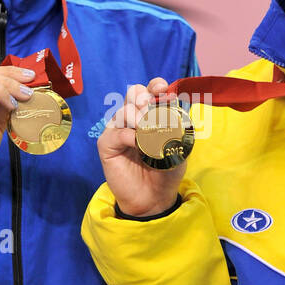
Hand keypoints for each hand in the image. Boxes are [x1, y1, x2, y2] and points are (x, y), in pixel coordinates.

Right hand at [97, 77, 185, 217]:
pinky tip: (138, 145)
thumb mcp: (178, 148)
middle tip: (152, 111)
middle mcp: (133, 119)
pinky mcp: (106, 144)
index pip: (149, 91)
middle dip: (144, 97)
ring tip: (147, 133)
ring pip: (123, 110)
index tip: (162, 90)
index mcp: (150, 115)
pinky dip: (129, 136)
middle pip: (133, 93)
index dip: (155, 86)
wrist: (154, 198)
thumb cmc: (165, 171)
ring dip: (138, 118)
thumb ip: (176, 127)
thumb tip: (170, 109)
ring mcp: (118, 130)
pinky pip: (115, 132)